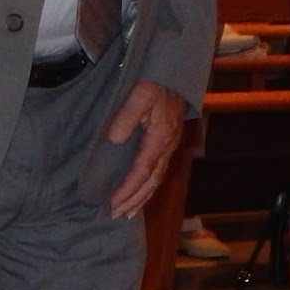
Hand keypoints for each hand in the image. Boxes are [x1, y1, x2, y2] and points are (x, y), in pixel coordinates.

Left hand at [106, 80, 185, 217]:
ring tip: (126, 213)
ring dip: (142, 198)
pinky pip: (158, 172)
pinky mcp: (168, 143)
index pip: (143, 171)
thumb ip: (127, 116)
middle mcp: (167, 146)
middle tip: (116, 215)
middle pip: (152, 181)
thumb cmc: (156, 83)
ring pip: (157, 179)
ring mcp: (169, 146)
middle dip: (134, 200)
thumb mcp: (140, 93)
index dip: (128, 189)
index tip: (113, 203)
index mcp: (160, 137)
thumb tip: (114, 140)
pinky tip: (140, 192)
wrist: (176, 74)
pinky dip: (148, 187)